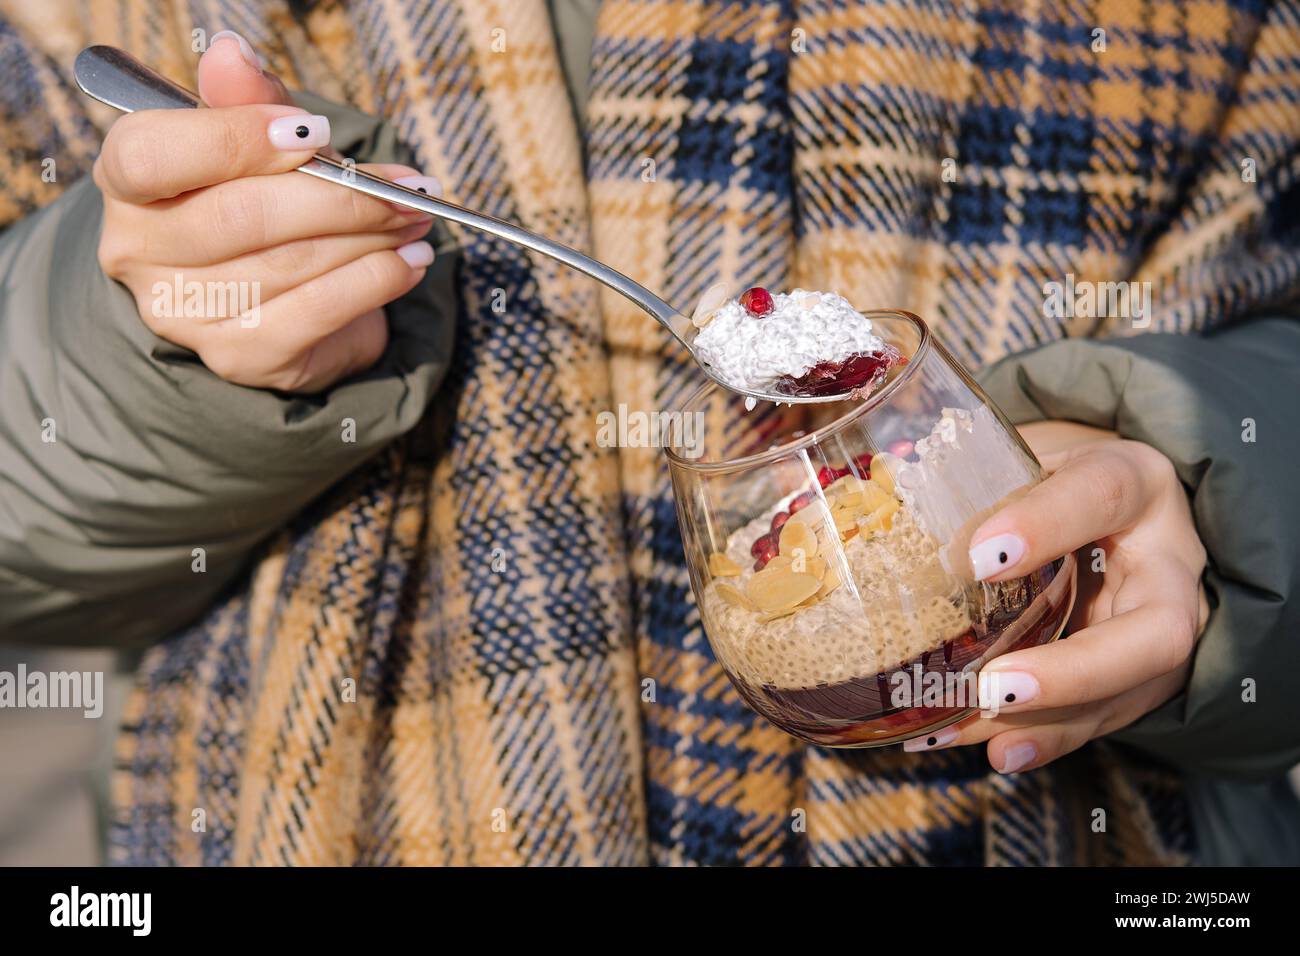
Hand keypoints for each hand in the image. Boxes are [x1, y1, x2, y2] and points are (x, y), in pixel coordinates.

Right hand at [94, 32, 440, 391]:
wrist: (272, 296)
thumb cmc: (258, 199)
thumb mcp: (255, 140)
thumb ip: (246, 100)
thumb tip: (233, 53)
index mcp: (128, 184)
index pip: (154, 156)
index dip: (236, 138)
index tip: (313, 132)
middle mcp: (139, 253)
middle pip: (242, 216)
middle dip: (339, 195)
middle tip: (404, 187)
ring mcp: (186, 312)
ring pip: (290, 264)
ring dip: (371, 237)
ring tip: (415, 217)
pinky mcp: (239, 356)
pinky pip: (317, 313)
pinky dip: (375, 282)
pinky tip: (409, 264)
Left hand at [905, 422, 1209, 772]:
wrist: (1106, 509)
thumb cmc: (1052, 478)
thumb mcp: (1024, 459)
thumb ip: (980, 482)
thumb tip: (894, 511)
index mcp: (1135, 482)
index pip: (1101, 495)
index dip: (1044, 526)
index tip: (979, 556)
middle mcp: (1167, 565)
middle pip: (1157, 633)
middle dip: (1075, 671)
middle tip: (995, 688)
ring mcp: (1163, 630)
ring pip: (1127, 693)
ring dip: (1044, 722)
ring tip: (963, 730)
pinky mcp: (1143, 678)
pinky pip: (1101, 718)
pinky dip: (1044, 739)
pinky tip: (991, 750)